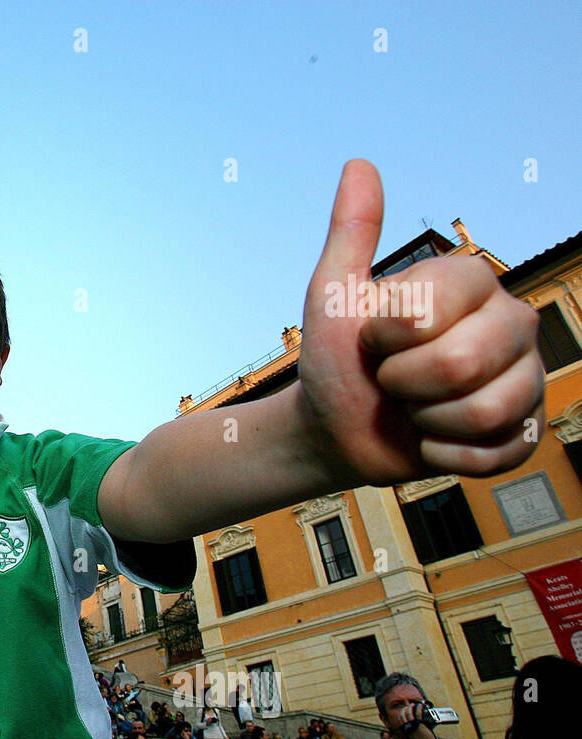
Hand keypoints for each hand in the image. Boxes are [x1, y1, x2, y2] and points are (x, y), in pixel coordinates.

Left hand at [296, 160, 543, 486]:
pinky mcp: (523, 431)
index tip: (375, 339)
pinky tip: (432, 438)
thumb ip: (352, 233)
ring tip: (415, 407)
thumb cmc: (339, 359)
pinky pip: (496, 452)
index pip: (435, 312)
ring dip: (425, 420)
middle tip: (393, 379)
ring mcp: (525, 378)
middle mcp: (511, 324)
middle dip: (404, 382)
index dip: (389, 336)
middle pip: (463, 364)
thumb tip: (359, 165)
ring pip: (483, 411)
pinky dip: (445, 454)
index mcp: (470, 284)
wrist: (337, 429)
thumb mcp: (333, 295)